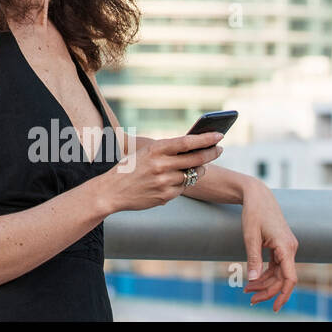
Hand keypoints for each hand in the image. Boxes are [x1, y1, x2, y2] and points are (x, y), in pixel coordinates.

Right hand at [99, 132, 223, 213]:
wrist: (112, 191)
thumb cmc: (129, 168)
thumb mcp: (145, 153)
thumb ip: (167, 151)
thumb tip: (194, 147)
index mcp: (155, 149)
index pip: (187, 142)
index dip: (206, 138)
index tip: (219, 135)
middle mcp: (161, 165)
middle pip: (196, 158)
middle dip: (212, 153)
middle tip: (219, 149)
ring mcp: (164, 182)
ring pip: (192, 175)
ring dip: (198, 170)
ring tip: (198, 166)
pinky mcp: (165, 196)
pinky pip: (183, 188)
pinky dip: (183, 183)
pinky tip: (176, 180)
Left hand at [241, 181, 298, 312]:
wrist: (258, 195)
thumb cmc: (254, 213)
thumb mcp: (250, 236)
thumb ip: (253, 258)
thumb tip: (252, 279)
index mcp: (286, 247)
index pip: (290, 278)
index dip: (283, 295)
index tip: (274, 307)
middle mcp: (291, 249)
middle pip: (283, 278)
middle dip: (267, 290)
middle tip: (250, 298)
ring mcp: (287, 248)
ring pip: (279, 273)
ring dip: (265, 283)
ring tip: (248, 290)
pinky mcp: (282, 246)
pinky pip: (277, 265)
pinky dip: (266, 273)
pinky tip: (254, 279)